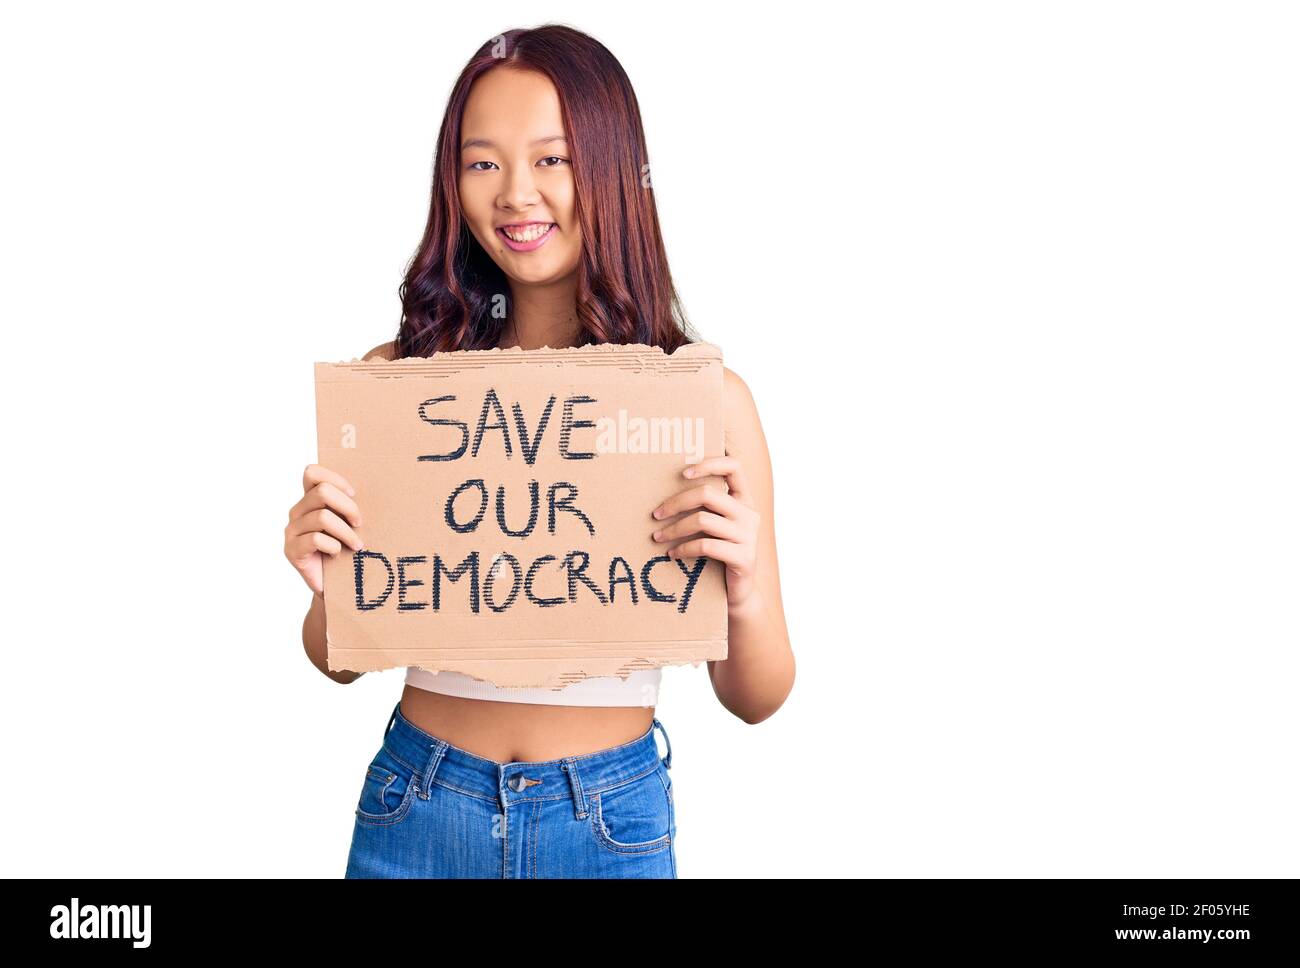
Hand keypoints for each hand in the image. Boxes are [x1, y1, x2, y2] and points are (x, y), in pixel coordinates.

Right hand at [284, 464, 363, 597]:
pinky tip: (338, 553)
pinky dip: (333, 546)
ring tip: (357, 545)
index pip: (312, 473)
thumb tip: (378, 491)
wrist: (334, 586)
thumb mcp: (348, 525)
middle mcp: (297, 512)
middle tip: (360, 524)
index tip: (355, 495)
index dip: (335, 478)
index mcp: (309, 500)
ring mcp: (292, 531)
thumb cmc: (345, 552)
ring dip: (346, 532)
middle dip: (348, 507)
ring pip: (322, 517)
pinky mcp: (292, 550)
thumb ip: (349, 508)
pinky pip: (316, 539)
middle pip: (322, 492)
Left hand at [651, 454, 760, 612]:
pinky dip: (683, 549)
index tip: (683, 473)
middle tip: (655, 515)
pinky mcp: (744, 557)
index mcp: (745, 501)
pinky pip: (705, 546)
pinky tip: (672, 554)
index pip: (735, 467)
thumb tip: (667, 493)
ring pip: (703, 520)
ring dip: (674, 529)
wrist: (738, 593)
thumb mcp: (716, 527)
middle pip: (708, 494)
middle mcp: (750, 514)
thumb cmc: (720, 555)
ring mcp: (749, 536)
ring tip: (658, 538)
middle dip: (676, 502)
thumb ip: (706, 508)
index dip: (710, 463)